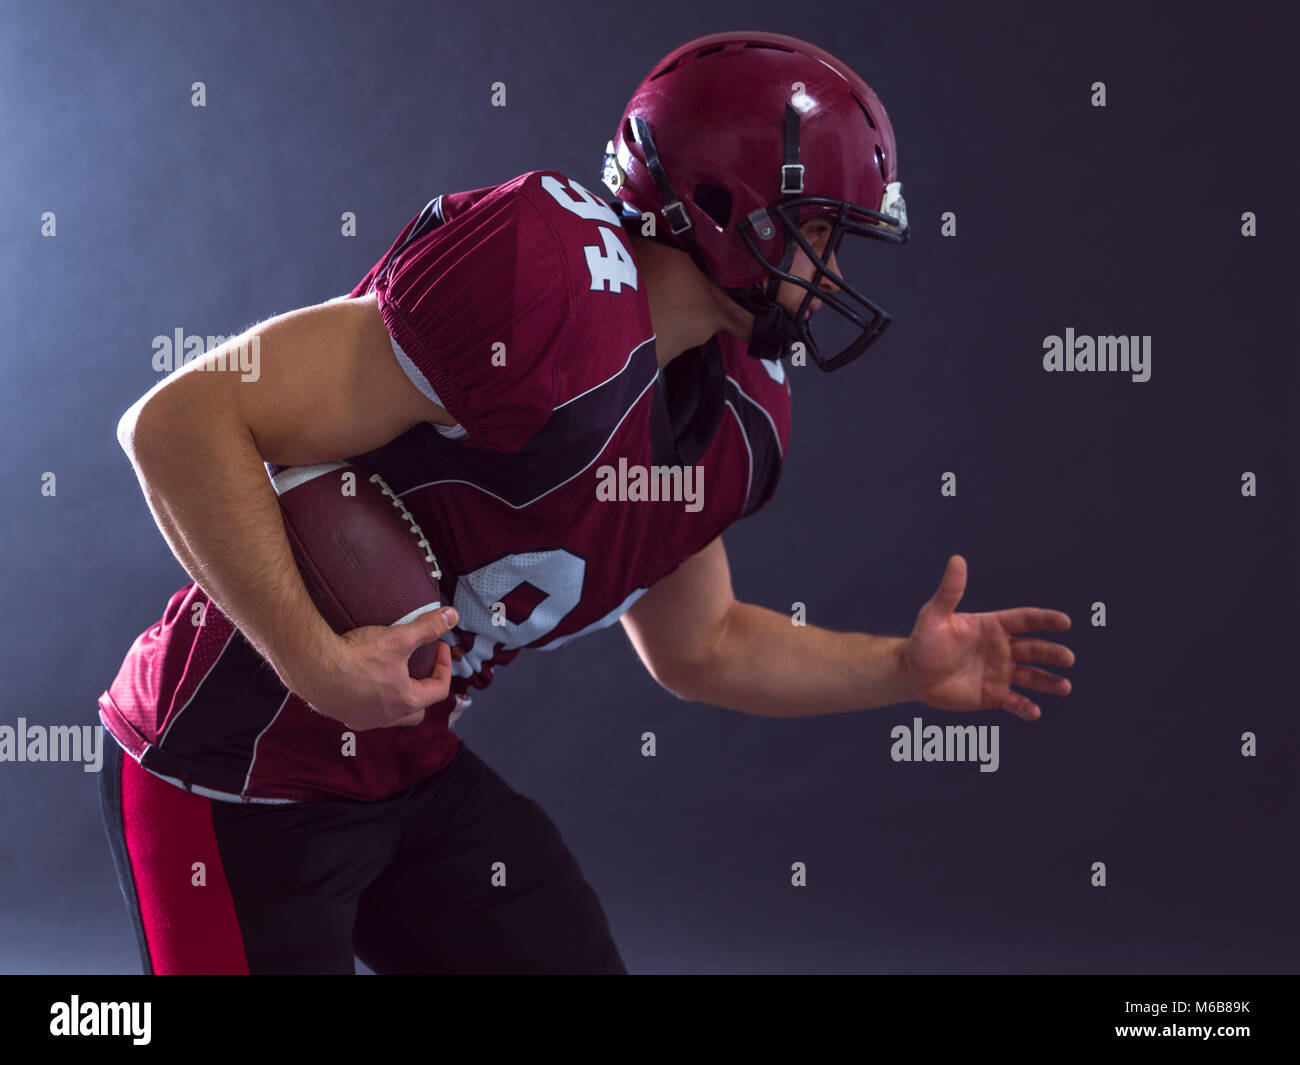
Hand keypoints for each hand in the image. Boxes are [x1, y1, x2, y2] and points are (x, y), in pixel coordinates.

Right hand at [292, 607, 458, 730]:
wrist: (312, 666)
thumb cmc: (356, 656)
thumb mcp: (398, 638)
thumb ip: (427, 628)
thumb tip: (452, 616)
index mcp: (406, 702)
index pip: (439, 689)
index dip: (444, 665)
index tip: (439, 646)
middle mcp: (387, 717)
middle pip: (417, 710)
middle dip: (423, 689)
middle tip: (420, 667)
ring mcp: (364, 719)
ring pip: (392, 715)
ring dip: (398, 697)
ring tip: (394, 674)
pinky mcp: (342, 715)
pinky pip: (366, 712)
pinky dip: (372, 700)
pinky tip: (364, 682)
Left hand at [899, 556, 1073, 721]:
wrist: (913, 673)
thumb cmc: (924, 641)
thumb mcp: (935, 615)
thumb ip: (950, 591)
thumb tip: (956, 560)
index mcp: (993, 626)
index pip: (1025, 620)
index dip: (1045, 620)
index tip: (1065, 622)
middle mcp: (1001, 649)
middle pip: (1034, 649)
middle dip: (1052, 653)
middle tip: (1068, 658)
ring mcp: (999, 673)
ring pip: (1030, 677)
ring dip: (1048, 682)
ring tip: (1064, 687)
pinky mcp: (992, 695)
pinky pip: (1013, 702)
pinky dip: (1024, 707)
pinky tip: (1034, 712)